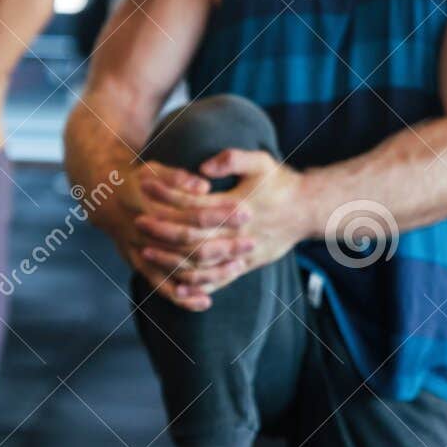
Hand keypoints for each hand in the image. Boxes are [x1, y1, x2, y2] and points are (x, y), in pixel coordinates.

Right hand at [102, 160, 253, 311]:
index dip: (219, 214)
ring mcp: (141, 252)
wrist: (107, 200)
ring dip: (211, 270)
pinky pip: (161, 287)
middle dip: (223, 245)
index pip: (191, 213)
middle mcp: (145, 233)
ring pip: (180, 269)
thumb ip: (177, 177)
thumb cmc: (140, 182)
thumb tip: (204, 186)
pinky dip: (183, 297)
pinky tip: (205, 302)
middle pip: (190, 245)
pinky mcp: (140, 266)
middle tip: (251, 242)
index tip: (246, 212)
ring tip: (239, 265)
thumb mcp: (154, 169)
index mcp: (151, 206)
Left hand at [139, 149, 310, 299]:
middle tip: (138, 221)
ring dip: (171, 260)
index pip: (193, 203)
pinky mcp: (244, 266)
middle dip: (161, 230)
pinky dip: (196, 287)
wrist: (308, 211)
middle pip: (191, 237)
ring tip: (145, 252)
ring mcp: (240, 253)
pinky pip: (217, 281)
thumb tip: (204, 168)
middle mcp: (236, 233)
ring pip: (200, 263)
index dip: (167, 193)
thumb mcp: (261, 162)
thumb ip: (233, 159)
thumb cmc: (281, 183)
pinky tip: (175, 288)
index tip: (145, 183)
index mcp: (236, 206)